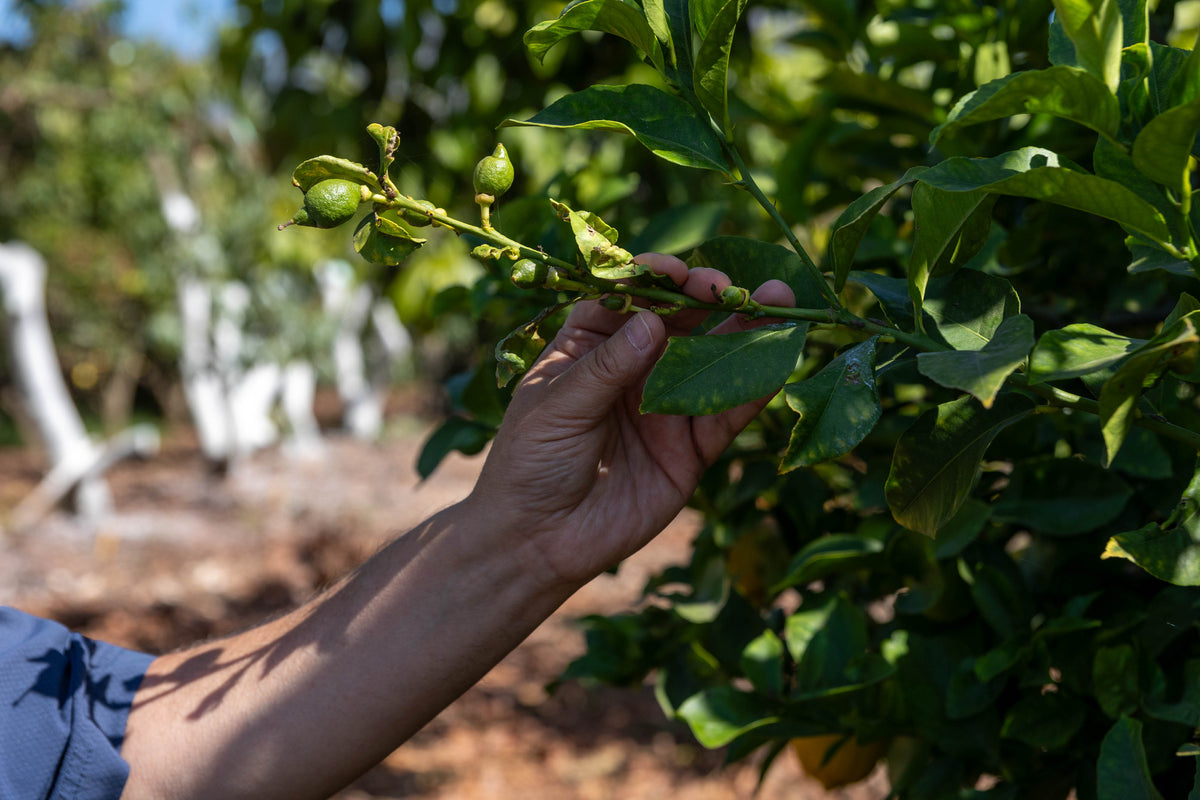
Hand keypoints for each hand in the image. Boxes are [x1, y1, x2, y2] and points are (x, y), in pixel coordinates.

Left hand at [470, 253, 795, 586]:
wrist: (538, 542)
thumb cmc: (528, 464)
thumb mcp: (557, 407)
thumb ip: (607, 368)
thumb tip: (652, 322)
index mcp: (587, 347)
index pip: (625, 297)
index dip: (652, 278)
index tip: (677, 271)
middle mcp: (631, 370)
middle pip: (677, 322)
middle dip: (707, 298)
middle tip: (731, 286)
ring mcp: (664, 407)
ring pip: (711, 362)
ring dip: (744, 331)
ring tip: (777, 301)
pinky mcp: (690, 450)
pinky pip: (726, 414)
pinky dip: (754, 389)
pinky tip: (778, 360)